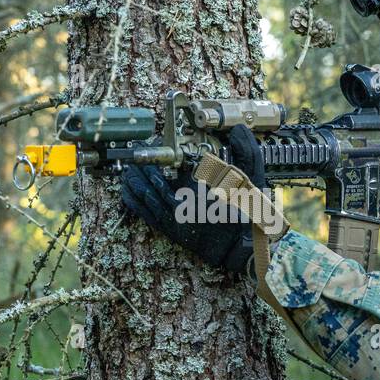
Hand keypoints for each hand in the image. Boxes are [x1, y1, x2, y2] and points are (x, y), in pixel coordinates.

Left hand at [120, 125, 266, 272]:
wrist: (239, 249)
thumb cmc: (245, 217)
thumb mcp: (252, 183)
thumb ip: (247, 154)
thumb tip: (239, 130)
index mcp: (201, 193)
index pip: (175, 169)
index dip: (162, 157)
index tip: (156, 144)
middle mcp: (183, 207)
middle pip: (155, 183)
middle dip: (144, 169)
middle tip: (135, 156)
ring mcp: (175, 221)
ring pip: (147, 199)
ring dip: (135, 183)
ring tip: (127, 171)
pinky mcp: (171, 231)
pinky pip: (147, 216)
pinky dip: (134, 203)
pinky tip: (127, 192)